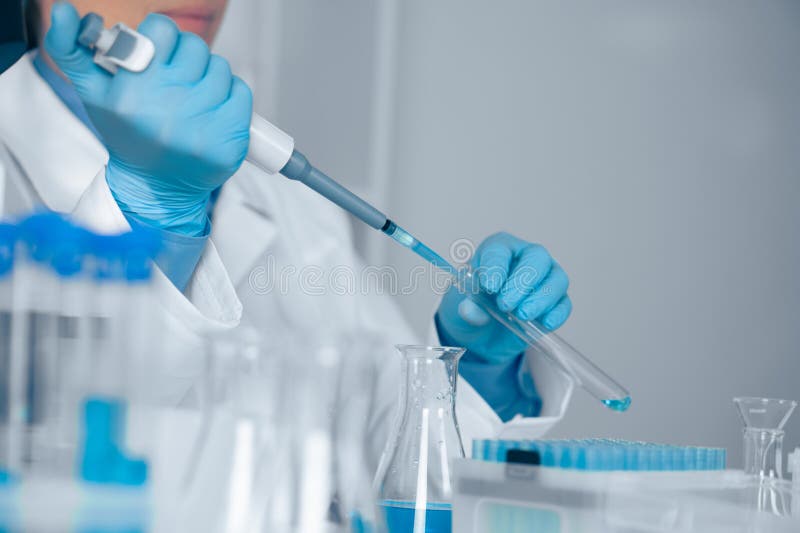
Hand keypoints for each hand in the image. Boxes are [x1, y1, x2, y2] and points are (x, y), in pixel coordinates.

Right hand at [45, 3, 251, 234]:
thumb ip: (70, 48)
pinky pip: (241, 92)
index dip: (163, 37)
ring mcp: (203, 125)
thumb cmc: (128, 133)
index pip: (163, 28)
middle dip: (187, 58)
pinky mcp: (230, 139)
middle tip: (176, 80)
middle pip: (195, 46)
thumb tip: (64, 10)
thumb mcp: (93, 93)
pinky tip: (212, 111)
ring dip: (209, 77)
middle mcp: (168, 107)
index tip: (159, 54)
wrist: (155, 188)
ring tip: (193, 98)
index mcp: (133, 91)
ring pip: (220, 68)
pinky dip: (231, 96)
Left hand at [436, 232, 571, 363]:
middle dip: (523, 281)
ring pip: (556, 279)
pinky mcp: (554, 304)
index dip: (496, 266)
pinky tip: (543, 323)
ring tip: (522, 315)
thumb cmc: (472, 307)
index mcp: (498, 250)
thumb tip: (471, 310)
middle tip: (505, 304)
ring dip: (541, 298)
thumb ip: (466, 307)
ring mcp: (544, 279)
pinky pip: (564, 304)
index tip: (489, 286)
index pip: (500, 250)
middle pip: (537, 258)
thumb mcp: (459, 308)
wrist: (481, 334)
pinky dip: (556, 313)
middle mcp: (525, 258)